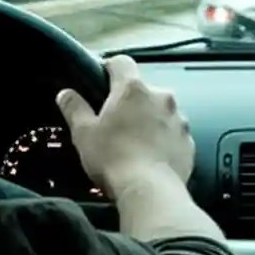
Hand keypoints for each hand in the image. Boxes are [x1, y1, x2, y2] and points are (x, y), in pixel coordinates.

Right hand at [55, 55, 193, 199]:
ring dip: (149, 120)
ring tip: (135, 144)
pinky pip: (174, 133)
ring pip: (161, 111)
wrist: (150, 191)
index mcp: (133, 89)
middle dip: (130, 102)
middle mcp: (161, 97)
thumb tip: (65, 94)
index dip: (110, 69)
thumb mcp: (83, 133)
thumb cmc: (113, 158)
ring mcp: (179, 119)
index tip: (102, 81)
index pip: (121, 62)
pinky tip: (152, 157)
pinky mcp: (189, 141)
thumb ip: (74, 108)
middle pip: (142, 90)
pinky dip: (164, 140)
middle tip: (115, 123)